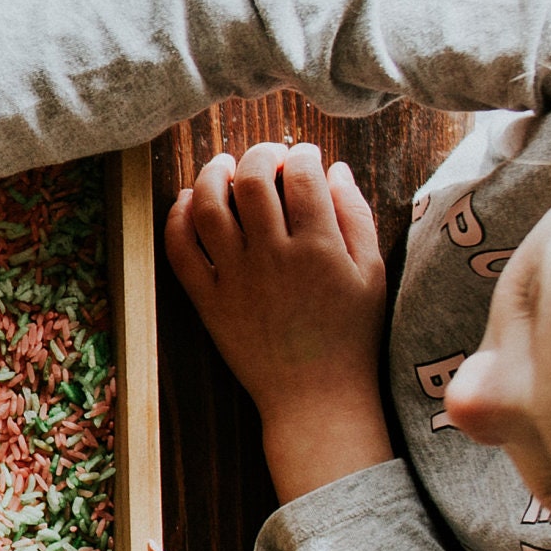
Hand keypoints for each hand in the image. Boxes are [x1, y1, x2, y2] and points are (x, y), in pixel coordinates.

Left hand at [162, 140, 396, 501]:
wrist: (316, 397)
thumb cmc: (352, 334)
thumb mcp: (372, 274)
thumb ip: (356, 217)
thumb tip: (335, 169)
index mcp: (320, 248)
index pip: (301, 175)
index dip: (300, 154)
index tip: (302, 154)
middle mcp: (273, 258)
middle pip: (251, 181)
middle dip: (257, 155)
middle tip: (264, 155)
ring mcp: (235, 280)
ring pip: (208, 207)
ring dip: (210, 176)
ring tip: (221, 166)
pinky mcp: (208, 301)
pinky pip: (181, 251)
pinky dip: (178, 219)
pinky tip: (188, 202)